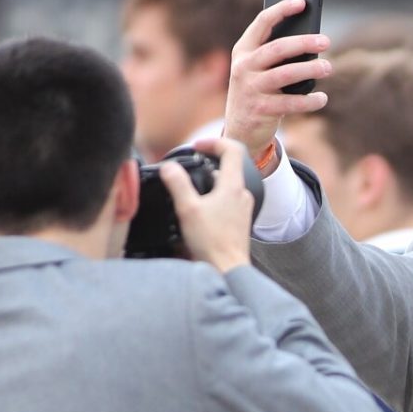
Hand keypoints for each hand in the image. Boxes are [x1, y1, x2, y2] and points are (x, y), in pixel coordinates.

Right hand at [167, 138, 258, 273]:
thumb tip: (169, 166)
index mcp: (233, 185)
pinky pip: (226, 201)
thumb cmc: (212, 242)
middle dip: (206, 163)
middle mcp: (242, 194)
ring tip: (189, 192)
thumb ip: (177, 183)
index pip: (232, 149)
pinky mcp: (239, 221)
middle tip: (188, 168)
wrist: (228, 269)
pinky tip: (198, 211)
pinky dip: (212, 199)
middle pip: (227, 167)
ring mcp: (242, 208)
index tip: (197, 146)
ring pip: (226, 185)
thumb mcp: (188, 208)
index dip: (213, 142)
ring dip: (208, 183)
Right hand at [223, 0, 329, 154]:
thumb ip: (276, 55)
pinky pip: (291, 103)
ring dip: (311, 69)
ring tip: (328, 67)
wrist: (239, 130)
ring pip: (286, 74)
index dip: (282, 9)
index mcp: (243, 50)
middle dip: (304, 42)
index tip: (302, 3)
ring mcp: (250, 88)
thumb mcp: (258, 70)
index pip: (262, 22)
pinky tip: (322, 98)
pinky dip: (310, 100)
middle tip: (326, 41)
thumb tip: (311, 40)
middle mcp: (243, 67)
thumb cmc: (258, 91)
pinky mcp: (261, 109)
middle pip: (278, 48)